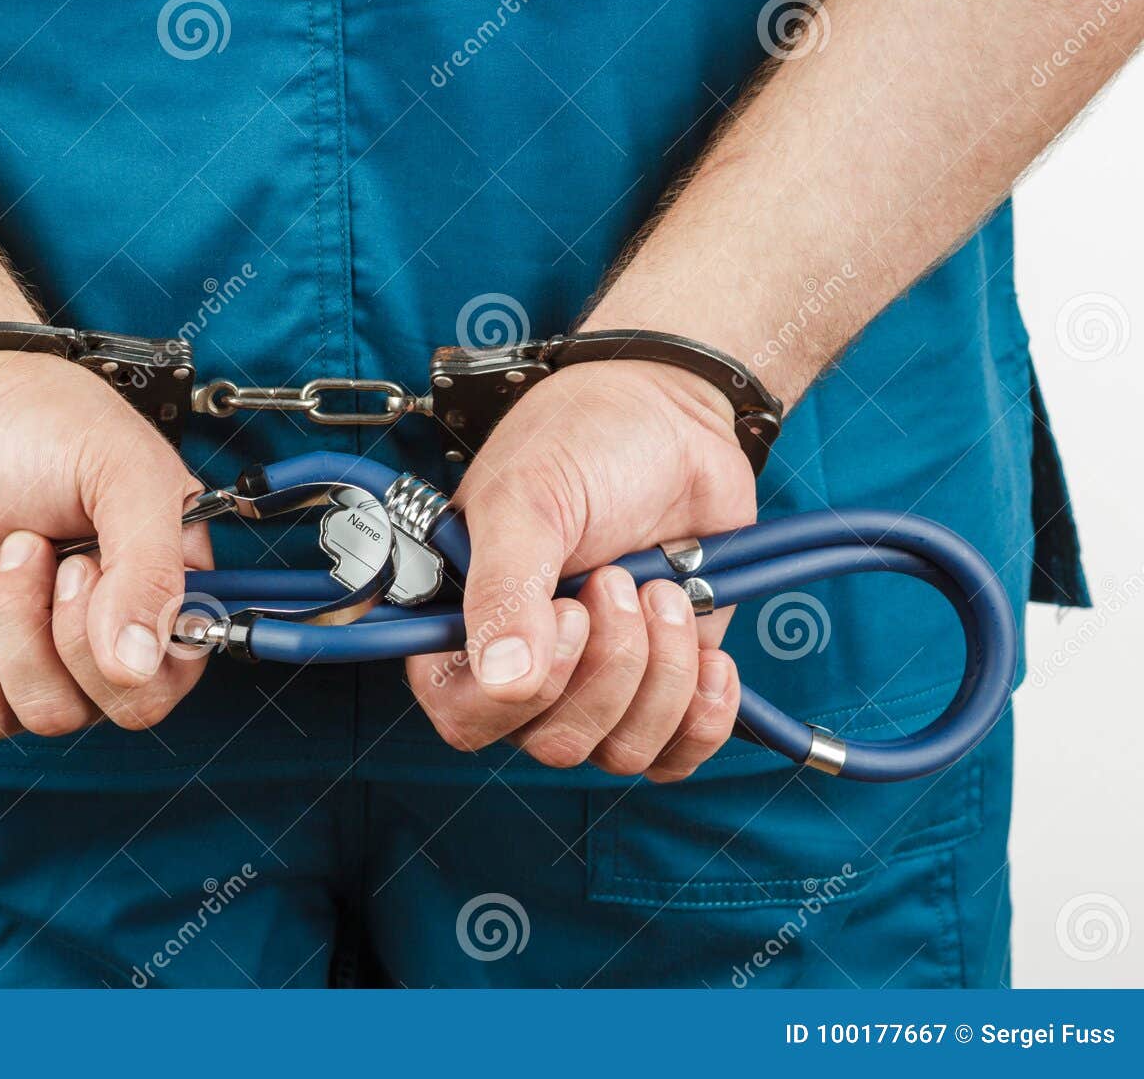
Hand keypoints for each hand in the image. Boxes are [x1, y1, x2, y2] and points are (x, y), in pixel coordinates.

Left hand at [0, 350, 208, 742]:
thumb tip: (135, 665)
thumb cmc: (50, 426)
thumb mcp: (122, 472)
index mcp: (155, 607)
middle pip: (61, 711)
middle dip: (21, 623)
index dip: (101, 653)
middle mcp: (91, 647)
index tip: (81, 569)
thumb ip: (149, 567)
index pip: (145, 697)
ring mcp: (17, 658)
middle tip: (20, 544)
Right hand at [406, 361, 756, 780]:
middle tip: (618, 580)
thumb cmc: (583, 440)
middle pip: (553, 741)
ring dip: (659, 674)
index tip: (567, 614)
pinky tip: (710, 656)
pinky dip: (701, 715)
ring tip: (660, 589)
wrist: (674, 419)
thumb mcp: (529, 499)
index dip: (522, 691)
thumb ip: (505, 589)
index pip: (465, 716)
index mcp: (465, 622)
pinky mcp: (662, 684)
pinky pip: (674, 755)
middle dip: (609, 665)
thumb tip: (503, 680)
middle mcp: (524, 666)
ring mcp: (596, 680)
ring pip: (619, 750)